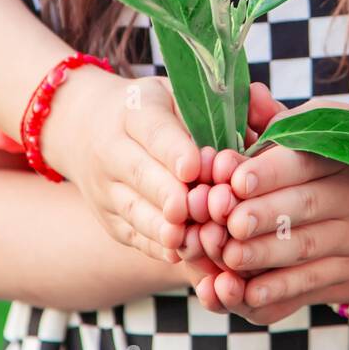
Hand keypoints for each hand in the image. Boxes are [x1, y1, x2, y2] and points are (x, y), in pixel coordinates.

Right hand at [44, 69, 199, 262]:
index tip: (193, 168)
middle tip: (189, 209)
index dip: (173, 150)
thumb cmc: (154, 111)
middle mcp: (112, 148)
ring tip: (184, 238)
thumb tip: (262, 116)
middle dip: (166, 194)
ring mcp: (105, 187)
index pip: (154, 129)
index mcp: (135, 110)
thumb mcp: (177, 94)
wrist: (87, 128)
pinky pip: (132, 234)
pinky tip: (179, 255)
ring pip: (133, 210)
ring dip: (160, 228)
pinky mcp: (109, 218)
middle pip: (140, 173)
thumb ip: (217, 107)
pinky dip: (156, 247)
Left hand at [214, 99, 348, 315]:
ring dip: (265, 255)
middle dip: (263, 215)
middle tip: (226, 221)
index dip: (270, 170)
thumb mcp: (331, 126)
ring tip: (228, 257)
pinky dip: (282, 289)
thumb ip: (284, 119)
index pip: (306, 161)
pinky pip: (315, 279)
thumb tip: (250, 95)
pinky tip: (250, 294)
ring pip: (307, 246)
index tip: (234, 178)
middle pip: (306, 205)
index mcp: (346, 154)